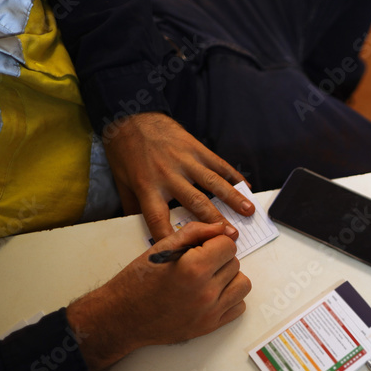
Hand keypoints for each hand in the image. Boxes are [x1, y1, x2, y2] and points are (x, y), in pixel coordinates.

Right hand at [67, 221, 251, 370]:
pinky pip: (239, 306)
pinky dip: (229, 298)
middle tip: (198, 264)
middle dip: (219, 259)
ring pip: (242, 284)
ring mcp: (210, 311)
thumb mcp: (162, 248)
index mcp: (193, 268)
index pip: (228, 245)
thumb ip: (195, 232)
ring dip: (228, 278)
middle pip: (234, 263)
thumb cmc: (138, 281)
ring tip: (207, 278)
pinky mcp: (211, 326)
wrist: (122, 317)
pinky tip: (211, 294)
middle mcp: (205, 291)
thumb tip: (223, 228)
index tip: (201, 248)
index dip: (214, 243)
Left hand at [103, 112, 254, 241]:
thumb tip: (143, 233)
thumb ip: (133, 207)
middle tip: (232, 236)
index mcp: (147, 187)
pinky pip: (218, 163)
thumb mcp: (122, 181)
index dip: (172, 238)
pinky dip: (233, 175)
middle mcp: (168, 175)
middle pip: (195, 202)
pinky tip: (246, 186)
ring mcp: (185, 160)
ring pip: (212, 182)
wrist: (131, 116)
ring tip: (248, 211)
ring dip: (232, 197)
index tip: (187, 254)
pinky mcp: (195, 147)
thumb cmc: (125, 151)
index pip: (159, 219)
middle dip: (214, 221)